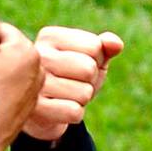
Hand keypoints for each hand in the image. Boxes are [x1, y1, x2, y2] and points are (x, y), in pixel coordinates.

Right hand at [21, 26, 123, 141]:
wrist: (43, 108)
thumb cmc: (70, 76)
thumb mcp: (91, 58)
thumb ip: (105, 47)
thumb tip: (116, 44)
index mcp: (50, 36)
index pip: (95, 46)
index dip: (96, 60)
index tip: (78, 65)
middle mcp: (38, 56)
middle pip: (89, 68)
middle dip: (90, 80)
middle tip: (74, 82)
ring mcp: (35, 82)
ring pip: (84, 93)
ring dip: (82, 98)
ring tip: (66, 95)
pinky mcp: (37, 110)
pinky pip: (75, 112)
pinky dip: (75, 113)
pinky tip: (60, 108)